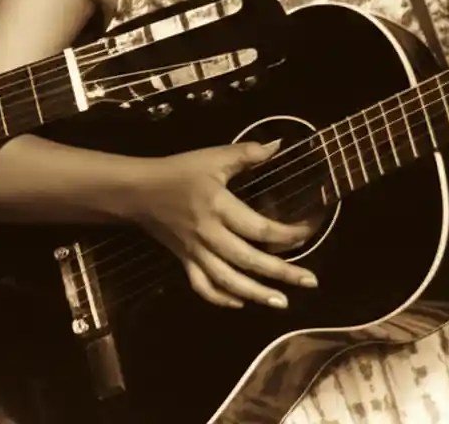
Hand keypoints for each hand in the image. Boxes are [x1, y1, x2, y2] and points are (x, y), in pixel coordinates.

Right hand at [132, 140, 317, 308]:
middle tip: (311, 281)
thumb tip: (279, 145)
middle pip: (250, 260)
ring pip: (228, 280)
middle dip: (283, 273)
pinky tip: (240, 302)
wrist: (137, 190)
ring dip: (257, 294)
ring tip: (281, 302)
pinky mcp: (184, 260)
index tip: (309, 232)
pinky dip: (221, 299)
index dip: (289, 234)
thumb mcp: (212, 158)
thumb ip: (247, 153)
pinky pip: (202, 286)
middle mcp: (209, 234)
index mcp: (219, 207)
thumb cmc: (178, 172)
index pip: (261, 229)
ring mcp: (195, 252)